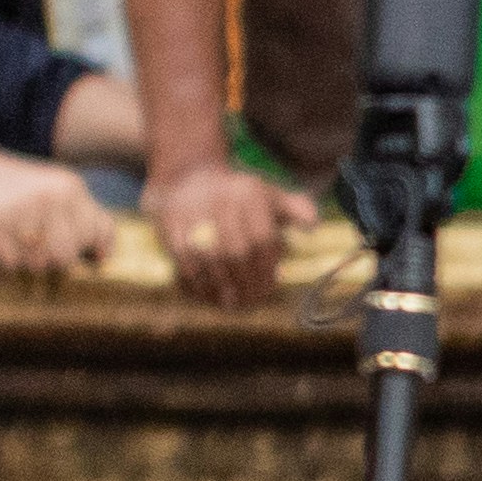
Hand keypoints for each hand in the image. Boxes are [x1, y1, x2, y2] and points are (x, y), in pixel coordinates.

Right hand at [0, 150, 114, 281]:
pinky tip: (4, 241)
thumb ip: (94, 221)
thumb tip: (103, 259)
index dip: (86, 246)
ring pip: (39, 264)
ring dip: (31, 262)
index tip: (71, 240)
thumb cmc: (29, 191)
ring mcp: (18, 209)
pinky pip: (11, 264)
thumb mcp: (65, 194)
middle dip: (57, 261)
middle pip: (66, 257)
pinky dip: (8, 261)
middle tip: (44, 247)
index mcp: (70, 188)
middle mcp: (47, 197)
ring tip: (22, 242)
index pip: (95, 236)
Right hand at [157, 151, 308, 305]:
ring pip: (208, 258)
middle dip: (245, 281)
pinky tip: (206, 294)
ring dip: (220, 286)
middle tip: (251, 300)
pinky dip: (195, 280)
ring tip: (231, 303)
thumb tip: (311, 226)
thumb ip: (297, 210)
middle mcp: (221, 198)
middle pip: (235, 252)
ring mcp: (192, 209)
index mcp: (251, 193)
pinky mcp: (169, 221)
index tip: (268, 288)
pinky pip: (182, 258)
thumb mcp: (272, 197)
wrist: (189, 177)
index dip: (267, 268)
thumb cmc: (241, 197)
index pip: (263, 239)